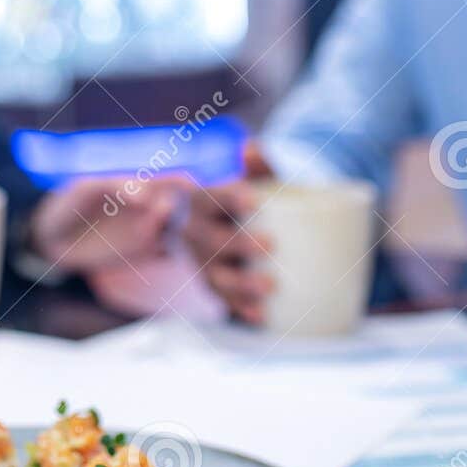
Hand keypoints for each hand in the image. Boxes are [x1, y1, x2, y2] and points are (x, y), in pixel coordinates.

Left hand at [28, 175, 191, 275]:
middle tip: (163, 214)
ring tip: (156, 234)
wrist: (52, 237)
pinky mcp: (141, 255)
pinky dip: (171, 253)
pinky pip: (166, 254)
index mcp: (142, 186)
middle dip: (186, 213)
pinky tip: (158, 253)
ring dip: (181, 235)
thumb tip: (148, 197)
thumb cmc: (70, 203)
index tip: (190, 192)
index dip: (191, 186)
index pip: (178, 182)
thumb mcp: (88, 188)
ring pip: (180, 233)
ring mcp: (148, 232)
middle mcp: (151, 209)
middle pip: (185, 209)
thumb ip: (118, 188)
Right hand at [183, 143, 273, 322]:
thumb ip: (258, 163)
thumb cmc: (250, 195)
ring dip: (240, 284)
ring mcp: (202, 262)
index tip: (252, 198)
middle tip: (272, 245)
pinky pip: (224, 301)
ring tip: (270, 286)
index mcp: (201, 200)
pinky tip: (262, 316)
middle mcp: (195, 233)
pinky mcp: (213, 285)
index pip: (211, 196)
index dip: (228, 197)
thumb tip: (252, 150)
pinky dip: (242, 309)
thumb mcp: (253, 176)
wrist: (240, 223)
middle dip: (239, 244)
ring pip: (215, 276)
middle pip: (211, 241)